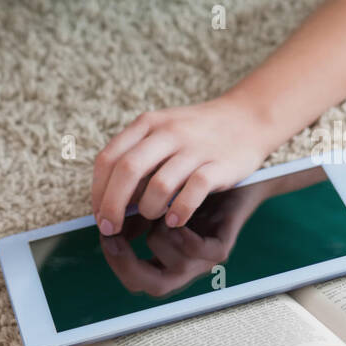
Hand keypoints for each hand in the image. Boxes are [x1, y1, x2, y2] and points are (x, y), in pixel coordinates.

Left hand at [92, 95, 269, 236]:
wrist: (247, 118)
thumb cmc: (197, 132)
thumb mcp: (162, 131)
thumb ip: (137, 156)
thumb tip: (111, 198)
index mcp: (147, 124)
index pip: (109, 158)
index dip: (98, 190)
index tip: (99, 213)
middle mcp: (168, 133)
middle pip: (127, 170)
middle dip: (113, 204)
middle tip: (110, 227)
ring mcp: (194, 148)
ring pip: (159, 184)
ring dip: (148, 209)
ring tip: (152, 216)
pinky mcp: (218, 164)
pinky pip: (193, 191)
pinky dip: (180, 211)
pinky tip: (175, 220)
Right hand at [99, 176, 280, 295]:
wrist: (227, 164)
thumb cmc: (185, 179)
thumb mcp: (153, 193)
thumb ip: (131, 208)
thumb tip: (102, 212)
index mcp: (164, 256)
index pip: (134, 279)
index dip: (115, 260)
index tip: (103, 230)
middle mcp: (184, 264)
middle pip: (153, 286)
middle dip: (127, 264)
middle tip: (114, 234)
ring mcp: (205, 260)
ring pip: (175, 266)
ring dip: (158, 234)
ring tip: (157, 207)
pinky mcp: (222, 246)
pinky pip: (200, 252)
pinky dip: (182, 232)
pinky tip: (177, 210)